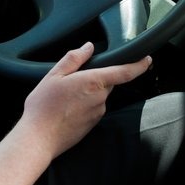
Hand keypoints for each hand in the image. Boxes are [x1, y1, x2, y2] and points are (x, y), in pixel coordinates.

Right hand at [19, 42, 151, 159]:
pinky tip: (67, 107)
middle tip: (72, 79)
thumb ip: (74, 58)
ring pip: (99, 95)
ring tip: (64, 96)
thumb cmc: (43, 106)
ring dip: (87, 92)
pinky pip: (93, 107)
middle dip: (95, 77)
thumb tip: (88, 47)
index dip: (138, 65)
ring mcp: (98, 113)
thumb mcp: (54, 75)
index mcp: (93, 82)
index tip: (146, 59)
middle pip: (107, 82)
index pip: (124, 72)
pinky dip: (83, 104)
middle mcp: (100, 98)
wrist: (39, 137)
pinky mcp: (93, 124)